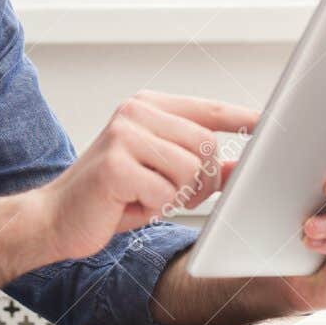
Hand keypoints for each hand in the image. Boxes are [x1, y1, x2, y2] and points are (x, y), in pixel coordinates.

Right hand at [32, 90, 257, 260]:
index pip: (208, 109)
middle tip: (171, 195)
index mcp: (148, 106)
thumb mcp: (161, 176)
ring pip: (190, 170)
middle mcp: (135, 112)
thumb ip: (200, 166)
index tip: (271, 122)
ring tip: (146, 197)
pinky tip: (129, 203)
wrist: (55, 218)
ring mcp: (123, 134)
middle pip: (207, 146)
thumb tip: (243, 167)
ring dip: (174, 196)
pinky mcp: (115, 164)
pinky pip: (165, 192)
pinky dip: (153, 207)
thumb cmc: (109, 197)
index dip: (242, 118)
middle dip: (201, 182)